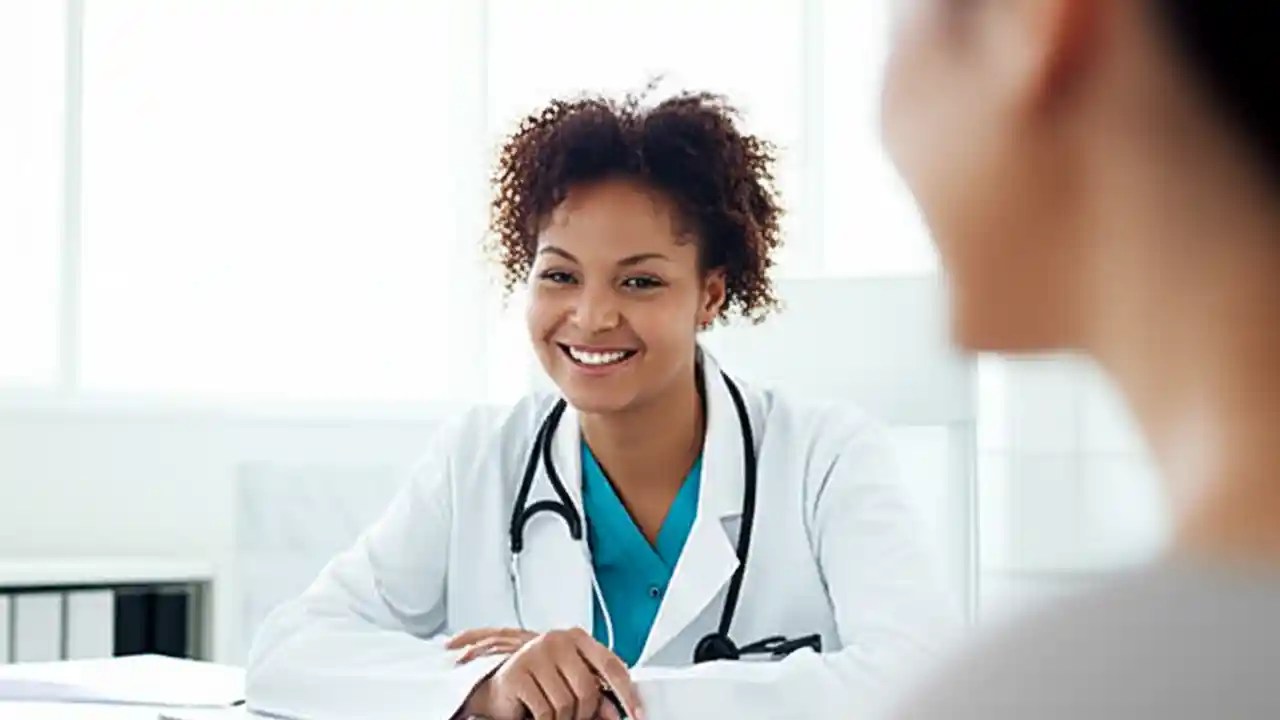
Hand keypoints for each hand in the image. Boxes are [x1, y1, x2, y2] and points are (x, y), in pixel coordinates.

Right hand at [458, 627, 642, 719]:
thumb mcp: (571, 689)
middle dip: (584, 713)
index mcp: (577, 638)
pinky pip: (546, 710)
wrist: (496, 689)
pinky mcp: (518, 672)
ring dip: (562, 719)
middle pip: (588, 689)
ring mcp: (536, 653)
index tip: (637, 714)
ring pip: (567, 702)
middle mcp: (557, 640)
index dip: (627, 693)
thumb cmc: (538, 686)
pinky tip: (536, 715)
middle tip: (574, 718)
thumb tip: (617, 714)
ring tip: (551, 713)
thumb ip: (596, 698)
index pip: (611, 665)